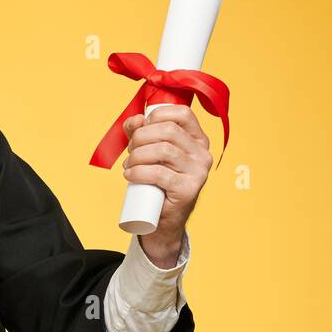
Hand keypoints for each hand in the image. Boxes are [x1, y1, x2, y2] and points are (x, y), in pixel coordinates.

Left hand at [122, 104, 212, 262]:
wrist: (163, 217)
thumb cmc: (157, 180)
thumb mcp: (150, 151)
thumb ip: (142, 131)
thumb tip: (136, 120)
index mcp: (198, 139)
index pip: (182, 113)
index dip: (157, 115)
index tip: (142, 127)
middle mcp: (203, 153)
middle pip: (168, 131)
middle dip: (141, 137)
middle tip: (130, 151)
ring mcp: (198, 172)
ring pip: (164, 150)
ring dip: (138, 155)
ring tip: (128, 165)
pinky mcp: (188, 189)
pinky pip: (160, 173)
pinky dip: (139, 172)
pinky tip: (130, 174)